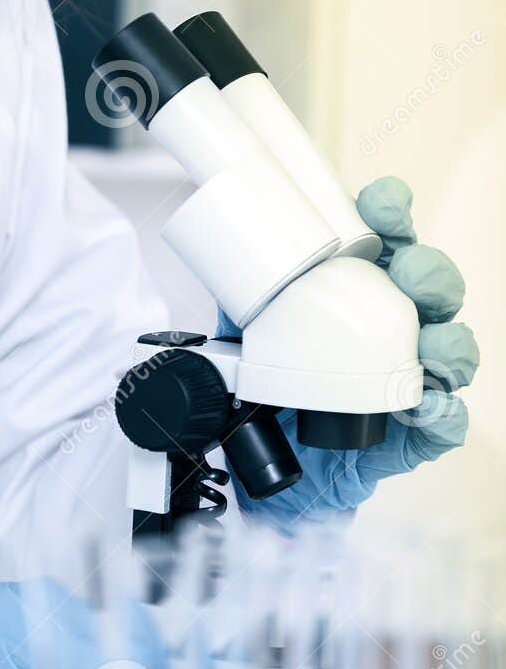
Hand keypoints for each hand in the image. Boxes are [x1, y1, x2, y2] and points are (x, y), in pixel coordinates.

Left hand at [229, 176, 478, 530]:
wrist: (247, 461)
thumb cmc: (254, 386)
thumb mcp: (233, 331)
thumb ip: (228, 300)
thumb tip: (217, 261)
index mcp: (350, 288)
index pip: (383, 237)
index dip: (391, 214)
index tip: (380, 207)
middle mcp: (386, 326)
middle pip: (431, 286)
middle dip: (430, 273)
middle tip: (408, 274)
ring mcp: (403, 378)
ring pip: (451, 348)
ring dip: (450, 341)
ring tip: (431, 345)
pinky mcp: (406, 435)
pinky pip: (444, 424)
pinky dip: (444, 416)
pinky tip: (431, 410)